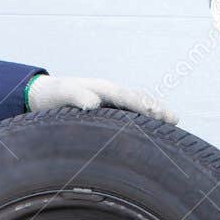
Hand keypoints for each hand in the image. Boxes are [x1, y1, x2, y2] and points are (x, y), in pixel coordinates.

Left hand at [26, 74, 176, 125]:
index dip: (143, 105)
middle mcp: (111, 94)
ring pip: (138, 106)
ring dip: (155, 114)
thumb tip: (93, 104)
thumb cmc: (53, 94)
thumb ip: (77, 95)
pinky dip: (144, 119)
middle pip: (139, 100)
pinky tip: (152, 130)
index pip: (128, 97)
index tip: (157, 114)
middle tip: (175, 120)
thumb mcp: (62, 93)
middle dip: (157, 109)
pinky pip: (130, 114)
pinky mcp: (108, 111)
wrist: (44, 94)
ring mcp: (111, 102)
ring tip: (172, 124)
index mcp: (103, 89)